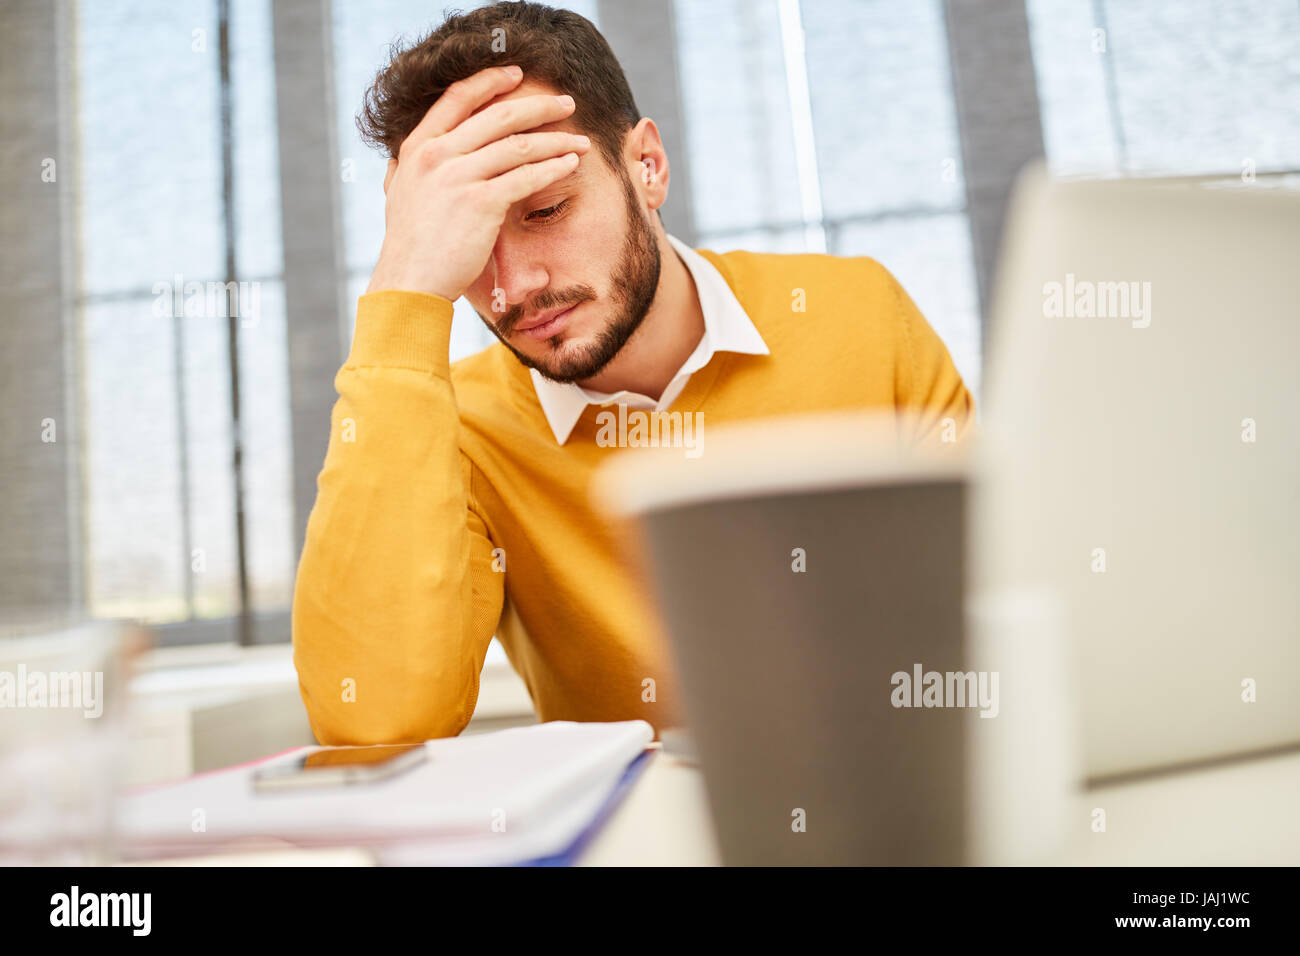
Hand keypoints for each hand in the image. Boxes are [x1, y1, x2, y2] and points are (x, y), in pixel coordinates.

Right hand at [366, 66, 591, 300]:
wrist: (410, 281)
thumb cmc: (410, 246)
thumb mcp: (398, 195)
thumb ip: (406, 171)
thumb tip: (402, 157)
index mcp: (417, 147)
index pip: (458, 98)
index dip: (490, 81)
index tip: (517, 74)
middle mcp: (437, 155)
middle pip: (497, 116)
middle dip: (539, 106)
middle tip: (567, 103)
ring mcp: (458, 177)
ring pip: (518, 146)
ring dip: (555, 139)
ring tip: (580, 139)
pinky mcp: (480, 203)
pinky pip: (526, 177)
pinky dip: (553, 167)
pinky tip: (570, 165)